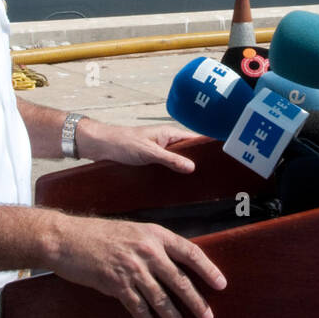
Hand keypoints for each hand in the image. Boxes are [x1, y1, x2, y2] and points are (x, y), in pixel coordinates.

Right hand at [51, 214, 226, 317]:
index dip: (208, 269)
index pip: (190, 252)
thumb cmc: (100, 234)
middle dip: (196, 302)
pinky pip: (137, 307)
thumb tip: (175, 263)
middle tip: (208, 317)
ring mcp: (132, 268)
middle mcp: (147, 251)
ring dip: (174, 317)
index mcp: (155, 234)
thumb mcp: (134, 231)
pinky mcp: (116, 284)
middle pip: (180, 280)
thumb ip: (154, 245)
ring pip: (161, 298)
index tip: (221, 284)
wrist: (68, 238)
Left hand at [77, 120, 198, 173]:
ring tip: (196, 183)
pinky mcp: (151, 159)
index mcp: (168, 133)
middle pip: (187, 152)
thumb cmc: (123, 142)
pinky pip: (166, 166)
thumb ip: (170, 159)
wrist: (101, 146)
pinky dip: (171, 173)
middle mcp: (165, 141)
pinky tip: (176, 184)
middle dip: (196, 162)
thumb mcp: (149, 152)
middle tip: (209, 176)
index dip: (205, 148)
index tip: (217, 159)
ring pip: (177, 160)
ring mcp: (158, 151)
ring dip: (182, 169)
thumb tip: (191, 167)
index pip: (194, 140)